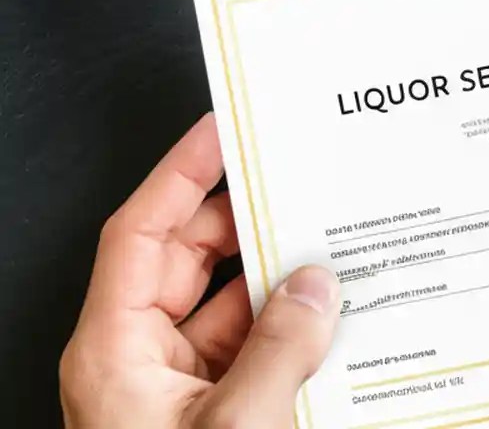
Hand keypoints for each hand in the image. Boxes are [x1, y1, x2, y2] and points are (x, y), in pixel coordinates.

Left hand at [60, 114, 339, 427]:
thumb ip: (281, 351)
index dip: (180, 173)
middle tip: (294, 190)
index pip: (139, 233)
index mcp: (114, 352)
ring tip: (330, 261)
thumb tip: (315, 289)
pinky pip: (249, 347)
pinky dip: (289, 330)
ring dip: (278, 284)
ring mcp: (173, 385)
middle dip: (246, 223)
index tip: (218, 131)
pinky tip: (330, 320)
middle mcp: (137, 360)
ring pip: (227, 304)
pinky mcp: (209, 407)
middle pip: (186, 259)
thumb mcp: (236, 423)